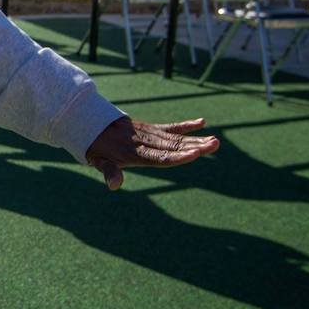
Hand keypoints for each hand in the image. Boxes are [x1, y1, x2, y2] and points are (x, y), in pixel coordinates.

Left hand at [85, 117, 218, 190]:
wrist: (92, 124)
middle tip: (215, 145)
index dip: (179, 156)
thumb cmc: (97, 149)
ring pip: (175, 138)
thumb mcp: (99, 162)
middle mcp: (145, 142)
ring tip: (216, 141)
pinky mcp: (151, 128)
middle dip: (195, 146)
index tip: (196, 153)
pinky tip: (202, 122)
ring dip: (196, 139)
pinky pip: (170, 127)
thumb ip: (110, 172)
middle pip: (173, 146)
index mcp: (135, 153)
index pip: (160, 157)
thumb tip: (113, 185)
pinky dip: (185, 125)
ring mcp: (149, 134)